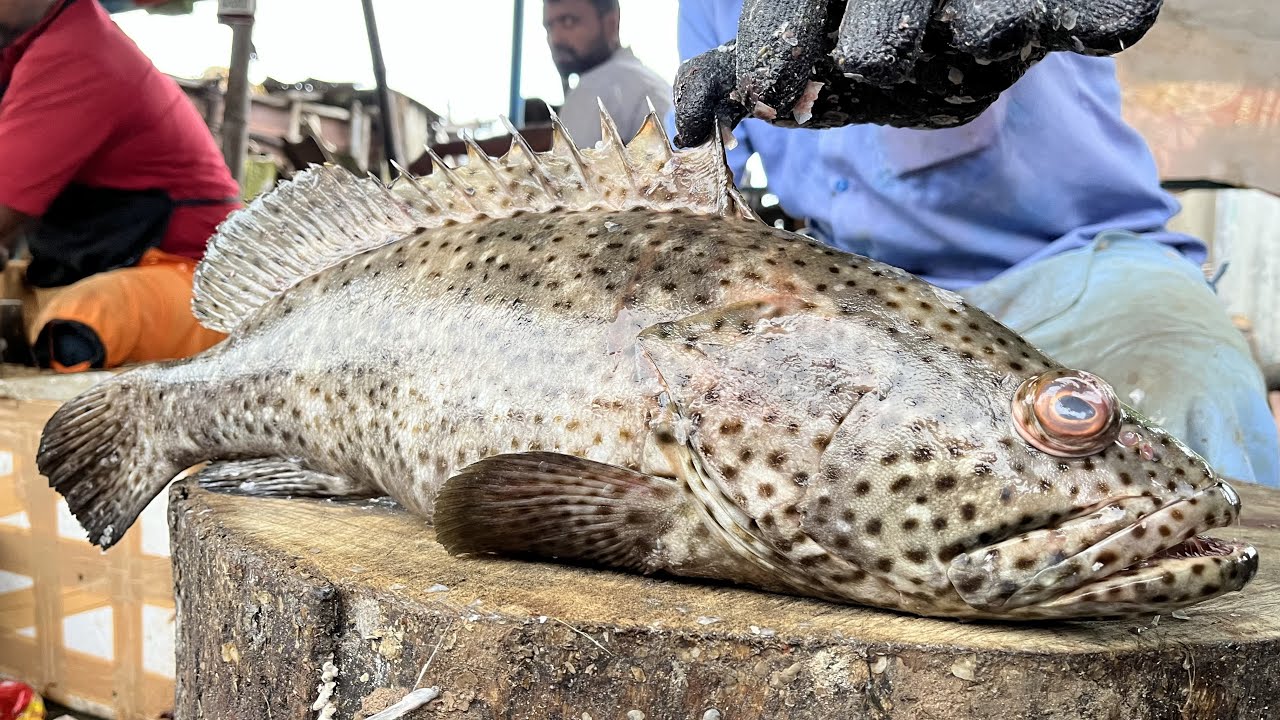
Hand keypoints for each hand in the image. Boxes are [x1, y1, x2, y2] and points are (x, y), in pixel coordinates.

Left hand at [672, 0, 1162, 146]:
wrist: (955, 40)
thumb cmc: (859, 53)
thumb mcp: (798, 69)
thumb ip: (734, 78)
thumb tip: (689, 128)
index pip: (800, 5)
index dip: (781, 44)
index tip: (768, 96)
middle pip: (892, 13)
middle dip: (879, 38)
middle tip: (872, 65)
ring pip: (989, 7)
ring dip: (984, 21)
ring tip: (988, 32)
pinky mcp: (1057, 7)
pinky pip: (1082, 8)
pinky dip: (1099, 12)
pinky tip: (1118, 20)